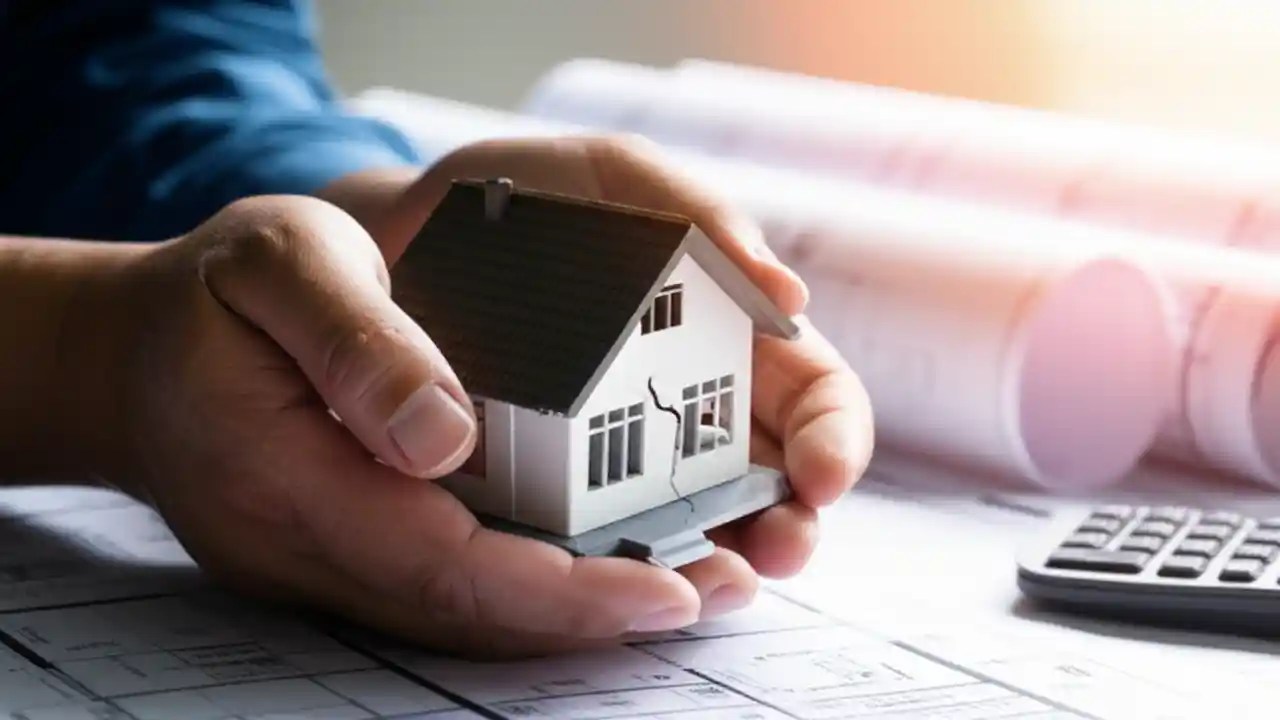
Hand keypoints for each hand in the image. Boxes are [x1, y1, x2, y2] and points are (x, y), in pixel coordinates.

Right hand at [77, 196, 709, 657]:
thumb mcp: (277, 266)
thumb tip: (445, 433)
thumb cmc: (211, 295)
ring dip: (574, 611)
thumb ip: (355, 343)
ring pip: (464, 615)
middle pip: (468, 612)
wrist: (130, 354)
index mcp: (288, 481)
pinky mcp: (348, 556)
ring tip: (689, 580)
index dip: (560, 590)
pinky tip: (603, 560)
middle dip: (594, 615)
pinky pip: (448, 588)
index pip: (443, 564)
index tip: (665, 588)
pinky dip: (531, 586)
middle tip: (714, 588)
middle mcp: (310, 550)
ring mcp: (325, 567)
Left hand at [333, 137, 874, 615]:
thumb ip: (694, 206)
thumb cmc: (526, 196)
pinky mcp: (556, 494)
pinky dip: (621, 567)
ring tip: (703, 581)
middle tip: (775, 548)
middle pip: (769, 483)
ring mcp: (624, 455)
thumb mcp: (613, 176)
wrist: (402, 237)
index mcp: (728, 329)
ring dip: (714, 560)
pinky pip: (604, 544)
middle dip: (786, 523)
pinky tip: (615, 581)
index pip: (812, 395)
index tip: (823, 474)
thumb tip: (785, 293)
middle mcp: (689, 401)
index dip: (834, 437)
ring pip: (695, 529)